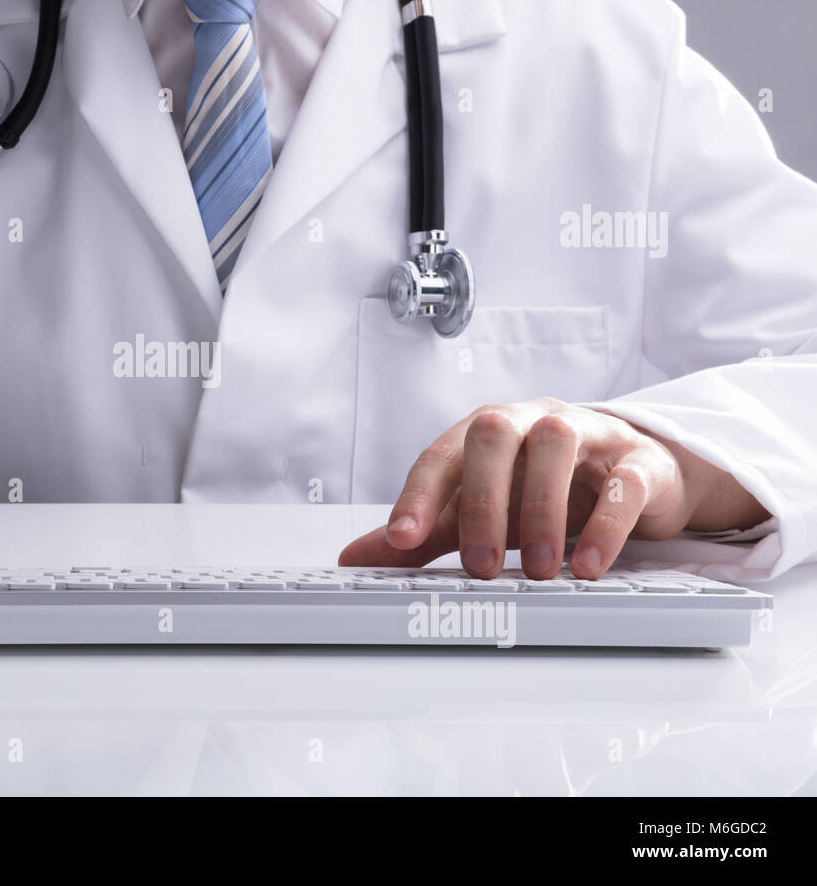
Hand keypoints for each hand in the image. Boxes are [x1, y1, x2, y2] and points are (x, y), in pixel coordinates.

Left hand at [340, 397, 768, 578]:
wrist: (637, 476)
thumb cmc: (544, 488)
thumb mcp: (480, 511)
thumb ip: (424, 533)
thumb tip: (353, 560)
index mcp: (484, 432)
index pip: (441, 454)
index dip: (418, 494)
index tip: (401, 539)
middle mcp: (530, 420)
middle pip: (493, 433)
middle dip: (481, 502)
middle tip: (479, 568)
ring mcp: (589, 433)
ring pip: (557, 442)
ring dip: (540, 509)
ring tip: (536, 571)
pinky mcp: (639, 460)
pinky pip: (624, 479)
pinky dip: (605, 524)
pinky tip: (586, 566)